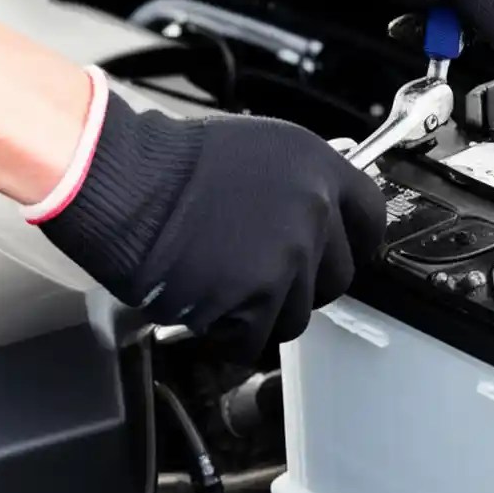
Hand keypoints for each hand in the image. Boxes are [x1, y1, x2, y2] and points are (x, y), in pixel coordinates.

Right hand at [33, 87, 386, 361]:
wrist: (122, 181)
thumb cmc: (170, 163)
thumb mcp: (255, 151)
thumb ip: (297, 187)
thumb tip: (315, 221)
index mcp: (318, 168)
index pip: (371, 219)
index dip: (350, 244)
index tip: (331, 255)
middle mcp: (313, 212)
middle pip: (337, 278)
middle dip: (301, 285)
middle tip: (258, 275)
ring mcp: (286, 260)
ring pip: (296, 316)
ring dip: (262, 313)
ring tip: (221, 286)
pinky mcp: (254, 300)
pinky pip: (255, 341)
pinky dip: (230, 336)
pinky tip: (204, 306)